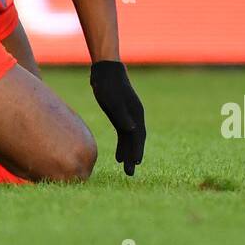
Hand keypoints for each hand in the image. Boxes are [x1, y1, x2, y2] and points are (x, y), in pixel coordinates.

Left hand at [89, 60, 145, 175]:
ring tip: (125, 169)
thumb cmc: (108, 85)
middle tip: (130, 173)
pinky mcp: (121, 115)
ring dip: (129, 154)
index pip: (139, 136)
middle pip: (136, 141)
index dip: (137, 150)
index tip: (135, 164)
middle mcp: (135, 116)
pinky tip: (118, 157)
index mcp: (136, 113)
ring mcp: (129, 116)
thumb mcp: (112, 100)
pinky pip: (124, 135)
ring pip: (130, 140)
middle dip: (134, 157)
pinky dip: (122, 146)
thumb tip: (132, 129)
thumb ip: (122, 115)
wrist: (105, 70)